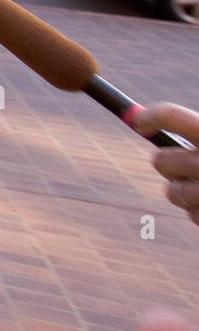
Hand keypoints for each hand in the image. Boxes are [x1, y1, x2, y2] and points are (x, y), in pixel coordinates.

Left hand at [133, 102, 198, 225]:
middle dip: (168, 164)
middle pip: (160, 161)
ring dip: (186, 191)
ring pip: (172, 192)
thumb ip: (196, 133)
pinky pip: (193, 214)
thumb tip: (137, 118)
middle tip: (186, 164)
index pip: (170, 116)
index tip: (139, 123)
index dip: (149, 117)